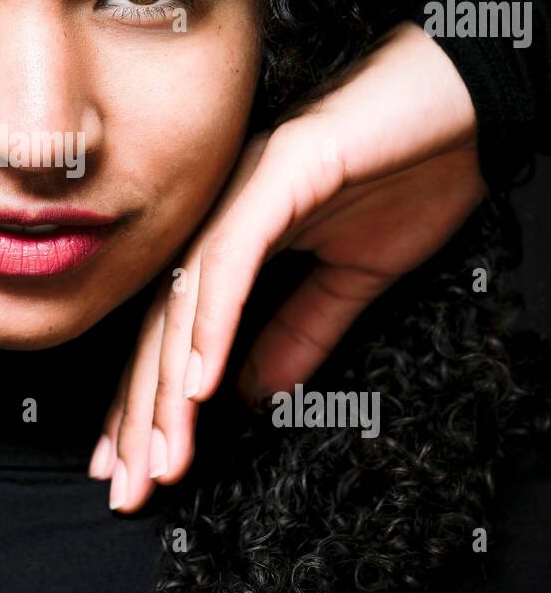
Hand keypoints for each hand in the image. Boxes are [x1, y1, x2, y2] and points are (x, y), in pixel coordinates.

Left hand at [93, 21, 484, 512]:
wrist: (462, 101)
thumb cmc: (411, 174)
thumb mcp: (354, 277)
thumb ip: (300, 331)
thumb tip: (254, 398)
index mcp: (233, 242)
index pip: (176, 337)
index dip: (150, 406)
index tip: (138, 472)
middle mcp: (221, 219)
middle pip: (163, 330)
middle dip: (142, 416)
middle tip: (129, 490)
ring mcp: (242, 194)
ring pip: (187, 304)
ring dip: (171, 388)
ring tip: (162, 458)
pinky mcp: (278, 174)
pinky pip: (234, 260)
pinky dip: (215, 323)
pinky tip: (202, 384)